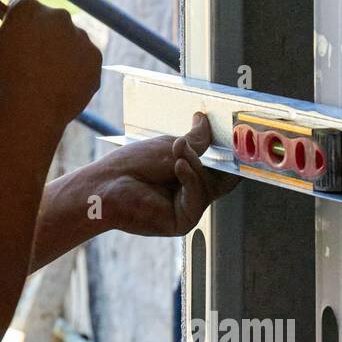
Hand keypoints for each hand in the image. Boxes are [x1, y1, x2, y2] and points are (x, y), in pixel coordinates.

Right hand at [0, 0, 101, 135]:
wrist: (30, 115)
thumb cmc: (3, 83)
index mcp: (27, 9)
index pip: (22, 1)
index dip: (17, 17)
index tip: (16, 29)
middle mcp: (57, 15)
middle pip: (50, 20)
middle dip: (43, 34)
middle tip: (32, 60)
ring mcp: (80, 35)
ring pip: (70, 39)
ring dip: (62, 52)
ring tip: (46, 79)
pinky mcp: (95, 57)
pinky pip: (85, 60)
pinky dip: (77, 70)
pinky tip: (61, 87)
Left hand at [94, 112, 238, 236]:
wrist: (107, 185)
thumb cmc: (132, 165)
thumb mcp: (168, 147)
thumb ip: (194, 140)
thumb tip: (203, 119)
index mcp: (187, 176)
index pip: (217, 168)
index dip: (226, 155)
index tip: (233, 137)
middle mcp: (189, 194)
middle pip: (218, 177)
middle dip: (207, 156)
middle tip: (198, 141)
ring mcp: (187, 209)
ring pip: (208, 186)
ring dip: (193, 164)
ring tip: (175, 151)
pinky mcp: (183, 221)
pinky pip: (198, 198)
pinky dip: (190, 179)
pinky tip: (178, 166)